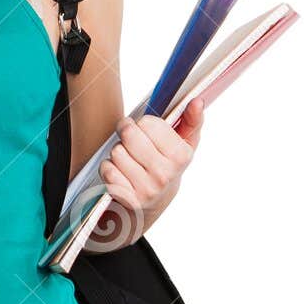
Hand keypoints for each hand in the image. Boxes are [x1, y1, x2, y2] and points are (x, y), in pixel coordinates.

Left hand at [98, 99, 205, 218]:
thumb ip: (191, 120)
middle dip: (126, 132)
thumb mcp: (184, 144)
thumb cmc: (168, 164)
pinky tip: (120, 172)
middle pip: (129, 134)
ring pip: (116, 152)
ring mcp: (147, 189)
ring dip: (117, 151)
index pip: (148, 123)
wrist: (155, 202)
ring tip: (128, 158)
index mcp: (181, 156)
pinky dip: (108, 167)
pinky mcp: (128, 199)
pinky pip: (107, 169)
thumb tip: (196, 101)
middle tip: (130, 138)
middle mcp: (165, 174)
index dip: (142, 123)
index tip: (145, 129)